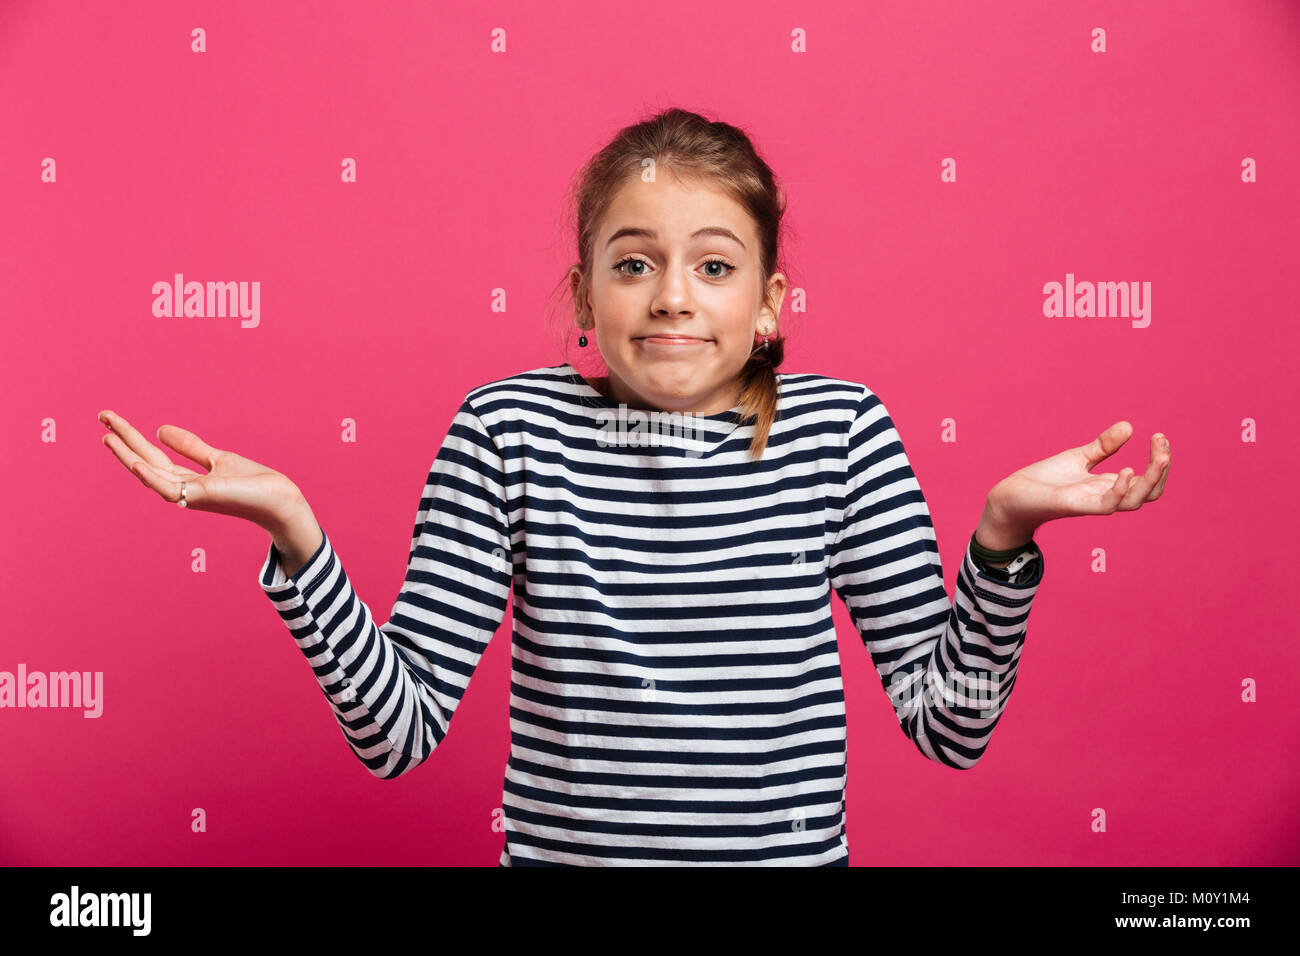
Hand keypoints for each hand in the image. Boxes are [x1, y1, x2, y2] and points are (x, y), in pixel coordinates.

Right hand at [98, 409, 307, 533]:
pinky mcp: (202, 497)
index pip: (152, 456)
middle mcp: (183, 489)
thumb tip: (160, 429)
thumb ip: (190, 447)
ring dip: (128, 455)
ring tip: (107, 435)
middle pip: (145, 462)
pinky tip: (135, 463)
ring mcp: (191, 495)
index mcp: (187, 480)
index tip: (111, 420)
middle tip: (102, 416)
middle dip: (123, 441)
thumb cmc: (253, 483)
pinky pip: (170, 490)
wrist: (279, 500)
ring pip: (151, 474)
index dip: (132, 438)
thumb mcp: (217, 458)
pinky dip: (151, 478)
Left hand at [984, 421, 1171, 539]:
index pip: (1149, 480)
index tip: (1159, 436)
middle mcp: (1106, 497)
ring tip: (1159, 455)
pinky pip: (1108, 505)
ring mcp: (1093, 503)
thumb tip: (1129, 426)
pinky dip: (1121, 490)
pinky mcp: (1076, 506)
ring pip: (1136, 500)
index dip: (1160, 461)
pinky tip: (1125, 470)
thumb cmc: (1045, 481)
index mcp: (1110, 486)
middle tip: (1162, 443)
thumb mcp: (1079, 457)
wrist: (1013, 496)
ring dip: (1152, 478)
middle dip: (1162, 468)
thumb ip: (1103, 445)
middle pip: (1150, 491)